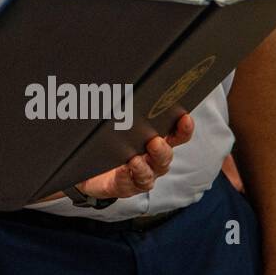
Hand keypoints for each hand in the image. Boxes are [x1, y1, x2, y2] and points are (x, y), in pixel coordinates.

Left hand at [78, 113, 194, 199]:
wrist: (91, 172)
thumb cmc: (110, 145)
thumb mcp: (119, 126)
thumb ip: (125, 112)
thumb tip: (119, 87)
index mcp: (157, 143)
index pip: (177, 136)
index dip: (184, 129)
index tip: (184, 117)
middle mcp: (153, 161)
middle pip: (165, 157)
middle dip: (161, 149)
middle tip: (154, 141)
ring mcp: (141, 176)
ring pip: (150, 174)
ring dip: (144, 166)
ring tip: (135, 159)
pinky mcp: (125, 187)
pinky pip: (129, 184)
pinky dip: (126, 176)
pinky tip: (121, 170)